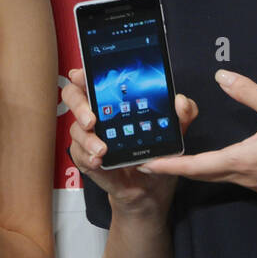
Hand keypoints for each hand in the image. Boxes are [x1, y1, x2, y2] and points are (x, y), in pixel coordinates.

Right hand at [61, 67, 195, 215]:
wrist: (149, 183)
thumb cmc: (154, 149)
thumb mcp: (173, 130)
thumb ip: (183, 113)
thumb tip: (181, 101)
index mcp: (112, 99)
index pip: (91, 79)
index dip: (82, 74)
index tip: (81, 75)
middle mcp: (96, 113)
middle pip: (73, 98)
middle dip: (79, 106)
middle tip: (91, 119)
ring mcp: (88, 135)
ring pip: (76, 129)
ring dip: (88, 139)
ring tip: (102, 149)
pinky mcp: (86, 156)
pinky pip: (79, 153)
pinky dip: (88, 156)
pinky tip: (98, 160)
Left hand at [139, 69, 256, 193]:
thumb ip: (250, 93)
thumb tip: (222, 76)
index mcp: (241, 160)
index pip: (195, 166)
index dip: (168, 165)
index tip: (145, 163)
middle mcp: (242, 176)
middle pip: (200, 174)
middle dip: (174, 167)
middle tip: (151, 158)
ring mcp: (253, 183)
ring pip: (215, 177)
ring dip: (193, 169)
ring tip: (174, 157)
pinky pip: (230, 177)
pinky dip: (212, 169)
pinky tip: (213, 159)